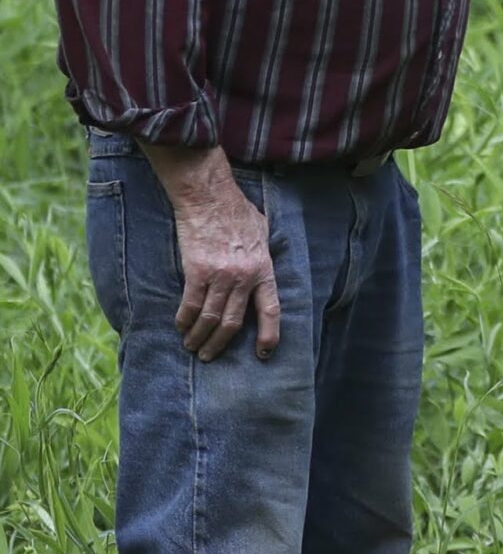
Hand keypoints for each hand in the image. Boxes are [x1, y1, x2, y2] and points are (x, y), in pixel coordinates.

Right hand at [170, 171, 280, 360]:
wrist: (210, 198)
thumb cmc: (237, 211)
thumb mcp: (262, 232)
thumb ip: (263, 254)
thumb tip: (261, 265)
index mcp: (263, 269)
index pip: (270, 309)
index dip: (269, 335)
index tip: (264, 353)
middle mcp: (243, 277)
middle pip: (234, 322)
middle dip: (220, 344)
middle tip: (209, 356)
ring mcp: (220, 276)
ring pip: (210, 318)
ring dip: (200, 337)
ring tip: (192, 346)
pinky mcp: (196, 271)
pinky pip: (190, 305)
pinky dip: (184, 320)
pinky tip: (181, 326)